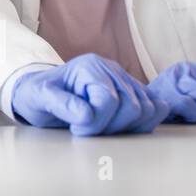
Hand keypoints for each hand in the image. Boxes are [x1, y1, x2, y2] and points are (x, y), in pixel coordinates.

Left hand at [11, 53, 168, 135]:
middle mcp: (112, 70)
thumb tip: (86, 115)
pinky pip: (156, 109)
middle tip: (89, 129)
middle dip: (111, 127)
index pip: (109, 101)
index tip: (76, 128)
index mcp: (91, 67)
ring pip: (148, 110)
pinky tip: (120, 126)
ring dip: (127, 127)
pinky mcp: (135, 94)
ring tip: (102, 127)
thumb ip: (61, 104)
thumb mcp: (39, 97)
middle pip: (133, 107)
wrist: (42, 92)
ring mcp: (126, 81)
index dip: (95, 122)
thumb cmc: (39, 94)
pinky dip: (143, 123)